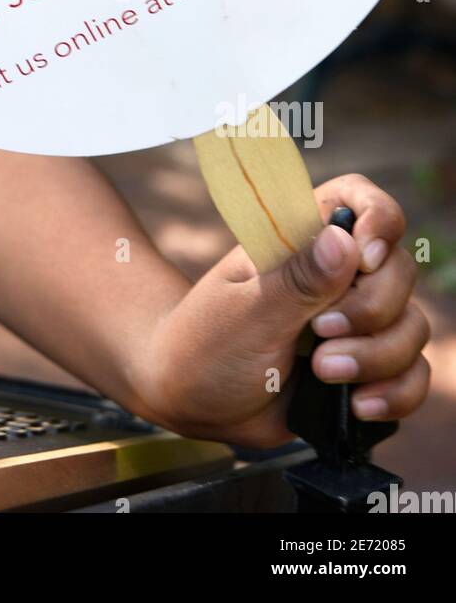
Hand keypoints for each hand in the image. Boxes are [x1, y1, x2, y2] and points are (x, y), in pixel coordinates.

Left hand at [132, 174, 430, 448]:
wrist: (194, 400)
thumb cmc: (206, 342)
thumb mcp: (245, 311)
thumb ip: (296, 281)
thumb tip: (344, 242)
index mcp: (301, 239)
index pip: (360, 200)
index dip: (378, 220)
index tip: (365, 258)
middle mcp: (337, 274)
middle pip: (399, 269)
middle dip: (371, 310)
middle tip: (320, 335)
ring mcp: (356, 321)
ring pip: (411, 326)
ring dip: (379, 357)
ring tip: (325, 374)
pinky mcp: (366, 367)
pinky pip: (412, 374)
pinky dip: (395, 393)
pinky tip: (359, 405)